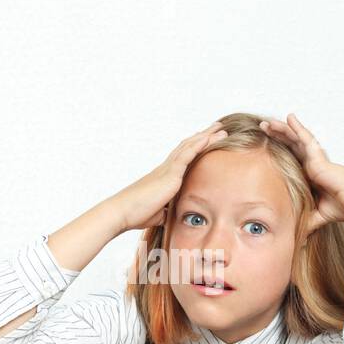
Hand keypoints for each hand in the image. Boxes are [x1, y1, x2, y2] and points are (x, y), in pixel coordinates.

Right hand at [109, 121, 227, 232]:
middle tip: (217, 127)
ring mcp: (167, 169)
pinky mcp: (169, 174)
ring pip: (189, 147)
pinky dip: (198, 145)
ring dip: (205, 137)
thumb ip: (166, 211)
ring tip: (220, 128)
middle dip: (203, 136)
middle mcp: (166, 169)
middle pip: (188, 147)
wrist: (123, 212)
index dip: (194, 147)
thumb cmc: (136, 214)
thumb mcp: (157, 213)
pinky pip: (186, 155)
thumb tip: (170, 216)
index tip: (206, 139)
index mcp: (164, 177)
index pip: (182, 157)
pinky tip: (207, 137)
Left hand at [261, 113, 343, 237]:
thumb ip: (306, 221)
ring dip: (281, 130)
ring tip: (266, 123)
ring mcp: (315, 159)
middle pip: (290, 147)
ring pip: (294, 140)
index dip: (279, 152)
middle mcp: (312, 164)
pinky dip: (297, 127)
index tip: (263, 148)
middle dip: (276, 138)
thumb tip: (295, 236)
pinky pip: (305, 138)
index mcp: (311, 176)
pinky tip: (289, 117)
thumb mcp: (318, 215)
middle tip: (261, 129)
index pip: (291, 161)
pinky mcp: (319, 156)